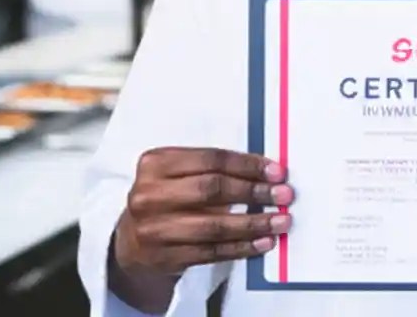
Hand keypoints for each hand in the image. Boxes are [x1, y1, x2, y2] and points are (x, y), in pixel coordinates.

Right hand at [113, 148, 293, 279]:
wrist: (133, 241)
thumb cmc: (167, 199)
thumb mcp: (178, 175)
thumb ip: (213, 169)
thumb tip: (266, 173)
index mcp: (155, 164)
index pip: (211, 160)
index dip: (247, 165)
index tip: (276, 171)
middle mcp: (149, 195)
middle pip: (212, 189)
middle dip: (254, 192)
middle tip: (284, 194)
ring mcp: (154, 228)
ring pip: (214, 226)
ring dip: (254, 224)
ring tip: (280, 221)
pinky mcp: (165, 256)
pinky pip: (212, 252)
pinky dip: (242, 247)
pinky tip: (263, 242)